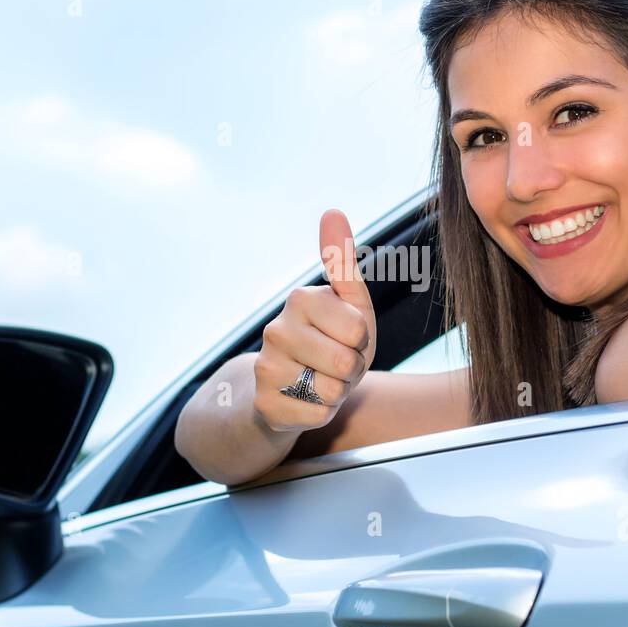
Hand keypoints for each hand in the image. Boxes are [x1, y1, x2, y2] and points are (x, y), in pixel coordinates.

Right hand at [252, 209, 376, 432]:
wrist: (295, 390)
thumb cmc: (333, 342)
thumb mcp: (349, 303)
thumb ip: (343, 262)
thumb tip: (332, 211)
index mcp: (299, 300)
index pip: (358, 327)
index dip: (361, 340)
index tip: (346, 338)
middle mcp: (275, 330)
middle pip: (346, 361)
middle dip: (351, 369)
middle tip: (336, 365)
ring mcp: (266, 368)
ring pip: (331, 391)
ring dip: (337, 392)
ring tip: (322, 382)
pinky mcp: (266, 404)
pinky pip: (318, 415)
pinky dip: (322, 413)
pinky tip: (307, 402)